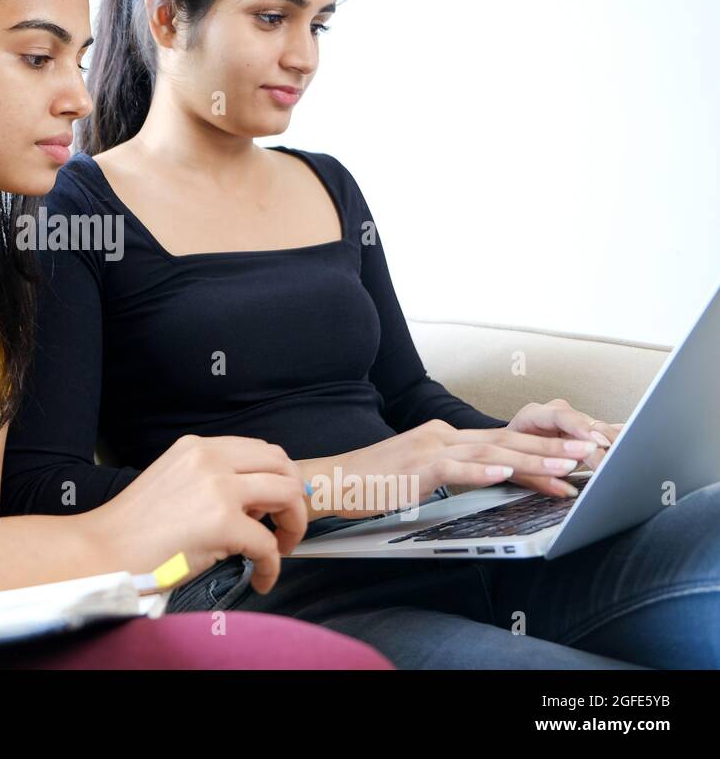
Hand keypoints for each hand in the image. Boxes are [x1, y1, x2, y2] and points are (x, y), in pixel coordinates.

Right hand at [90, 434, 308, 594]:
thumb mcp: (174, 482)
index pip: (262, 449)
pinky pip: (269, 545)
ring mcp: (218, 488)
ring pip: (288, 495)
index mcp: (197, 448)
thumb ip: (212, 481)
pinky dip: (273, 567)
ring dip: (294, 526)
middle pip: (283, 466)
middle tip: (286, 527)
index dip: (280, 478)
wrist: (101, 551)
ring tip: (281, 549)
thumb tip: (255, 502)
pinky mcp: (222, 524)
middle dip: (295, 499)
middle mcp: (210, 459)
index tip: (278, 505)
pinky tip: (261, 578)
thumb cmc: (132, 529)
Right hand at [298, 418, 600, 519]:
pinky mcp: (416, 468)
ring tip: (566, 467)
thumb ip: (454, 473)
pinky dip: (482, 472)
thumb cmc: (372, 484)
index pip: (503, 442)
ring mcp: (429, 449)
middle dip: (552, 449)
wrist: (331, 480)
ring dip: (533, 461)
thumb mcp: (420, 476)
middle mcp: (441, 437)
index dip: (542, 448)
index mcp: (444, 438)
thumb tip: (492, 481)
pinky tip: (506, 475)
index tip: (575, 456)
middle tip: (591, 454)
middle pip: (506, 442)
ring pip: (491, 453)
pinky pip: (455, 469)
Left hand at [504, 398, 624, 495]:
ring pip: (598, 428)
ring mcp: (573, 421)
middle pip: (584, 423)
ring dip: (612, 444)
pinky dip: (618, 441)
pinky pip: (605, 433)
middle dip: (600, 442)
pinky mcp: (586, 431)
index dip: (579, 428)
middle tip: (611, 461)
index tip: (594, 443)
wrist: (509, 447)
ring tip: (624, 457)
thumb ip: (540, 479)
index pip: (559, 415)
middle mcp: (556, 414)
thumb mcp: (517, 468)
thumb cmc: (510, 454)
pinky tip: (634, 445)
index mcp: (534, 415)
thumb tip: (566, 491)